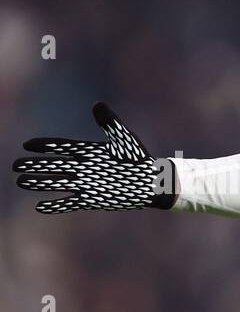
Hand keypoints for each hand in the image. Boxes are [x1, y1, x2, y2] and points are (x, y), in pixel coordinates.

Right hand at [12, 102, 174, 212]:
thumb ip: (110, 123)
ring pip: (57, 183)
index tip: (28, 145)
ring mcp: (86, 184)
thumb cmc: (138, 159)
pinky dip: (56, 205)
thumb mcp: (124, 139)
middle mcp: (83, 168)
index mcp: (88, 151)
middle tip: (16, 165)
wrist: (151, 183)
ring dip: (39, 183)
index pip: (61, 147)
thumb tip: (97, 105)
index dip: (45, 146)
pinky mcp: (92, 200)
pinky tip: (40, 207)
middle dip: (34, 165)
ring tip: (21, 182)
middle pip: (53, 166)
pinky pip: (70, 203)